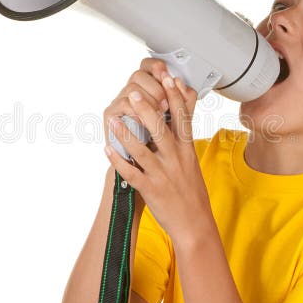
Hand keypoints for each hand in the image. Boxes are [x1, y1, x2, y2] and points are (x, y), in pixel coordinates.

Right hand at [102, 57, 175, 156]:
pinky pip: (121, 109)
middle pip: (139, 75)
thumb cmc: (161, 143)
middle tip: (165, 106)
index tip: (168, 77)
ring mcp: (119, 104)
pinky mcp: (110, 118)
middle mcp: (131, 93)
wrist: (145, 167)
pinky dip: (136, 116)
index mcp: (147, 88)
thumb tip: (182, 84)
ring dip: (148, 103)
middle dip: (156, 89)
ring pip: (131, 91)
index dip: (156, 67)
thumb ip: (184, 103)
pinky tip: (144, 125)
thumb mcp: (178, 121)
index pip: (147, 65)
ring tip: (159, 116)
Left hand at [104, 61, 213, 249]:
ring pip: (142, 151)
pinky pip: (132, 174)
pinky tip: (107, 150)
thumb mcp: (193, 161)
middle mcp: (175, 160)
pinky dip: (118, 162)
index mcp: (187, 151)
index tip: (168, 78)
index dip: (175, 97)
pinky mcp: (151, 190)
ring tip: (113, 119)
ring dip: (126, 134)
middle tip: (133, 92)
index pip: (182, 118)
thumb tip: (183, 112)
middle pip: (161, 130)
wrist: (195, 225)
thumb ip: (185, 137)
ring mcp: (162, 175)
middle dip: (147, 110)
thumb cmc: (191, 192)